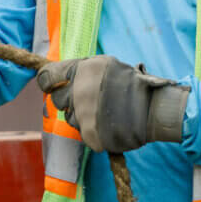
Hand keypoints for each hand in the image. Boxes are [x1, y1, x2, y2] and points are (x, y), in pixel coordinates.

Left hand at [35, 54, 188, 152]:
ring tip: (103, 112)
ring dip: (82, 116)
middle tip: (87, 100)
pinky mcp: (90, 135)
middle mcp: (78, 92)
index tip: (53, 85)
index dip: (49, 82)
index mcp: (80, 70)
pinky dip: (93, 131)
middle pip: (56, 100)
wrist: (154, 108)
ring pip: (70, 118)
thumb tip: (55, 79)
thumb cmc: (132, 84)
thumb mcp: (105, 66)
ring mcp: (83, 115)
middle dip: (67, 100)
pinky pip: (83, 134)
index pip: (46, 77)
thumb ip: (80, 72)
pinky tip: (108, 124)